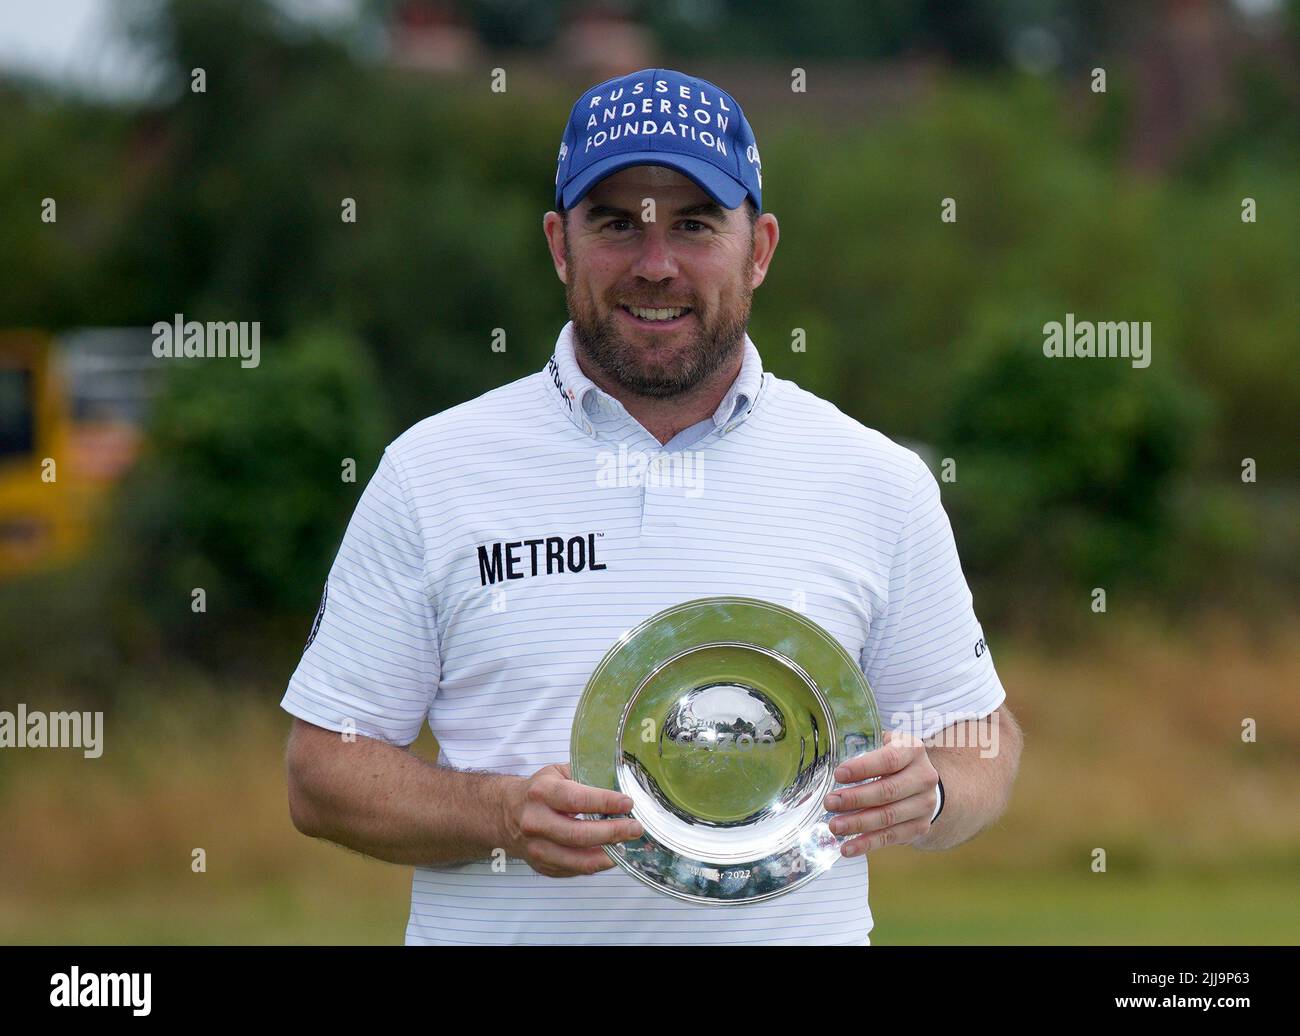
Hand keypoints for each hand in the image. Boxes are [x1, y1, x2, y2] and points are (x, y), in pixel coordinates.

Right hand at [502, 763, 643, 876]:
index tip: (627, 803)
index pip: (576, 799)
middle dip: (613, 832)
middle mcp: (536, 822)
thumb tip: (620, 781)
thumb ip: (584, 776)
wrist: (505, 814)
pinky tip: (609, 853)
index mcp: (541, 793)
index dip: (605, 802)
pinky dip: (596, 864)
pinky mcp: (542, 867)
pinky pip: (576, 870)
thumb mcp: (556, 773)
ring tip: (627, 845)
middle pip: (580, 835)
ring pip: (579, 860)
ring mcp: (537, 848)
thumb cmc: (538, 791)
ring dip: (609, 855)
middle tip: (635, 828)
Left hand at [823, 730, 939, 856]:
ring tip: (834, 827)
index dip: (862, 768)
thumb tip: (827, 761)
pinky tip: (847, 848)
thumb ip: (865, 750)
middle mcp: (923, 778)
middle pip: (887, 791)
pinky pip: (891, 837)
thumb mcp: (885, 747)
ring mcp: (924, 805)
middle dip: (855, 799)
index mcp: (912, 751)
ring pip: (888, 817)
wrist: (924, 787)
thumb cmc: (893, 763)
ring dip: (858, 824)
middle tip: (829, 803)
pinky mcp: (920, 827)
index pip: (888, 760)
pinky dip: (867, 844)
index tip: (838, 775)